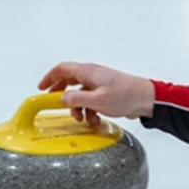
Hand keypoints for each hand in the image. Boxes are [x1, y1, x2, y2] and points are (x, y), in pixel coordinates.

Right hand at [38, 61, 154, 126]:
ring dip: (78, 108)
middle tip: (56, 105)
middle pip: (70, 81)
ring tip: (81, 118)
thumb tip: (62, 99)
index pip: (63, 69)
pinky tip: (95, 120)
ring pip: (81, 94)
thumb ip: (76, 100)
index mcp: (88, 72)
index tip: (41, 88)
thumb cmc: (125, 95)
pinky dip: (90, 110)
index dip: (50, 77)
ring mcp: (100, 84)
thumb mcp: (96, 100)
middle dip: (62, 95)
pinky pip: (92, 101)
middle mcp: (93, 75)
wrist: (146, 99)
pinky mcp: (107, 93)